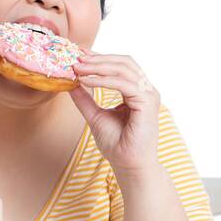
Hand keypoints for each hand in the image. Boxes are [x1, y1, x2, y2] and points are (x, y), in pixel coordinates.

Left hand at [68, 52, 160, 175]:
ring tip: (78, 69)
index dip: (100, 58)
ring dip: (98, 67)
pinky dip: (103, 80)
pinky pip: (123, 84)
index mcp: (138, 92)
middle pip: (124, 62)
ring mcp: (149, 96)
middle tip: (76, 59)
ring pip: (124, 70)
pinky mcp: (147, 103)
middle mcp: (146, 91)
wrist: (128, 165)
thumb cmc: (117, 145)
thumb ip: (86, 100)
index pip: (121, 66)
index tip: (79, 55)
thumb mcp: (95, 116)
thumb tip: (71, 84)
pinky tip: (87, 81)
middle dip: (98, 59)